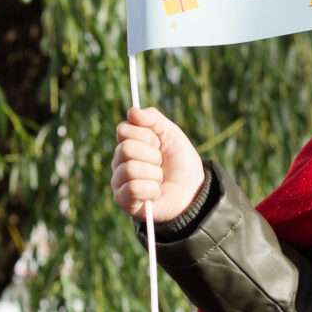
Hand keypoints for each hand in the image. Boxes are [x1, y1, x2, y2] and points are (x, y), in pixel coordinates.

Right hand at [110, 106, 204, 222]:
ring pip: (130, 169)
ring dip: (154, 174)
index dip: (147, 136)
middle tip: (161, 163)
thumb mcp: (172, 134)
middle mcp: (119, 161)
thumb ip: (153, 119)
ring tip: (160, 179)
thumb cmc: (180, 161)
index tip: (159, 143)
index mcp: (128, 142)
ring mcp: (119, 181)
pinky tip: (155, 192)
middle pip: (126, 149)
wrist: (192, 190)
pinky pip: (132, 189)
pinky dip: (151, 190)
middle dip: (153, 156)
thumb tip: (132, 111)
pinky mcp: (123, 200)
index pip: (123, 130)